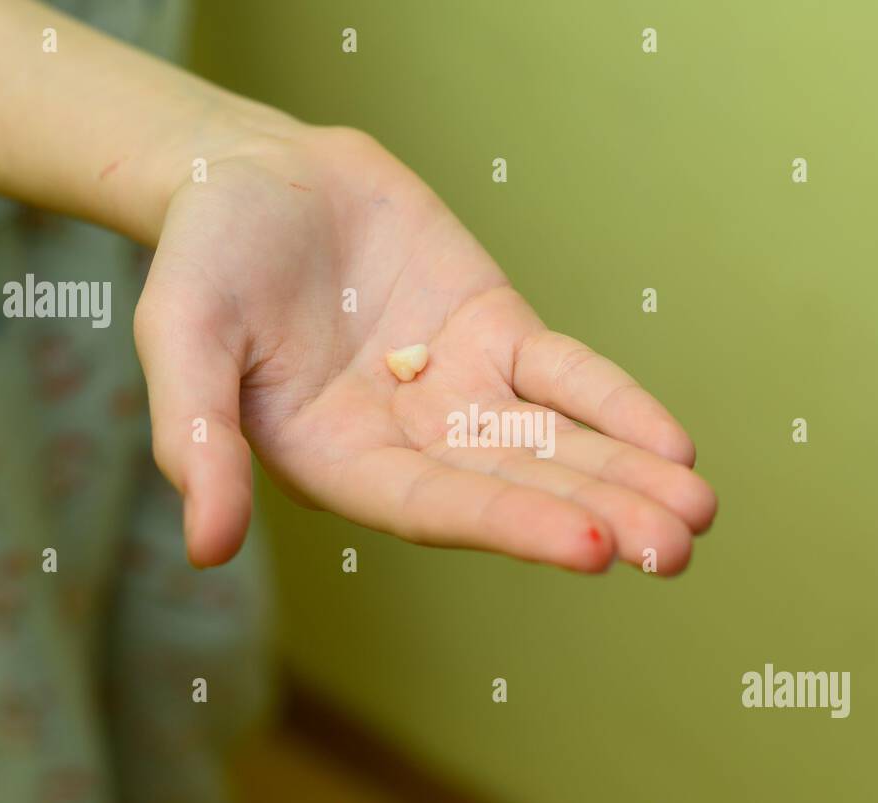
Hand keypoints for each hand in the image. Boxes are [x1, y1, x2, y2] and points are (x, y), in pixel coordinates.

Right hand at [134, 124, 715, 573]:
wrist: (257, 177)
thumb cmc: (205, 259)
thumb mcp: (182, 341)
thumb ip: (196, 438)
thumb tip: (205, 549)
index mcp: (339, 462)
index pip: (436, 508)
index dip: (512, 524)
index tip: (594, 548)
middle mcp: (409, 443)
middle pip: (515, 487)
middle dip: (598, 515)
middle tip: (676, 550)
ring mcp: (460, 391)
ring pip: (554, 441)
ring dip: (626, 476)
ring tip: (695, 513)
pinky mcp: (495, 335)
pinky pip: (565, 375)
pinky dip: (617, 405)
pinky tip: (674, 446)